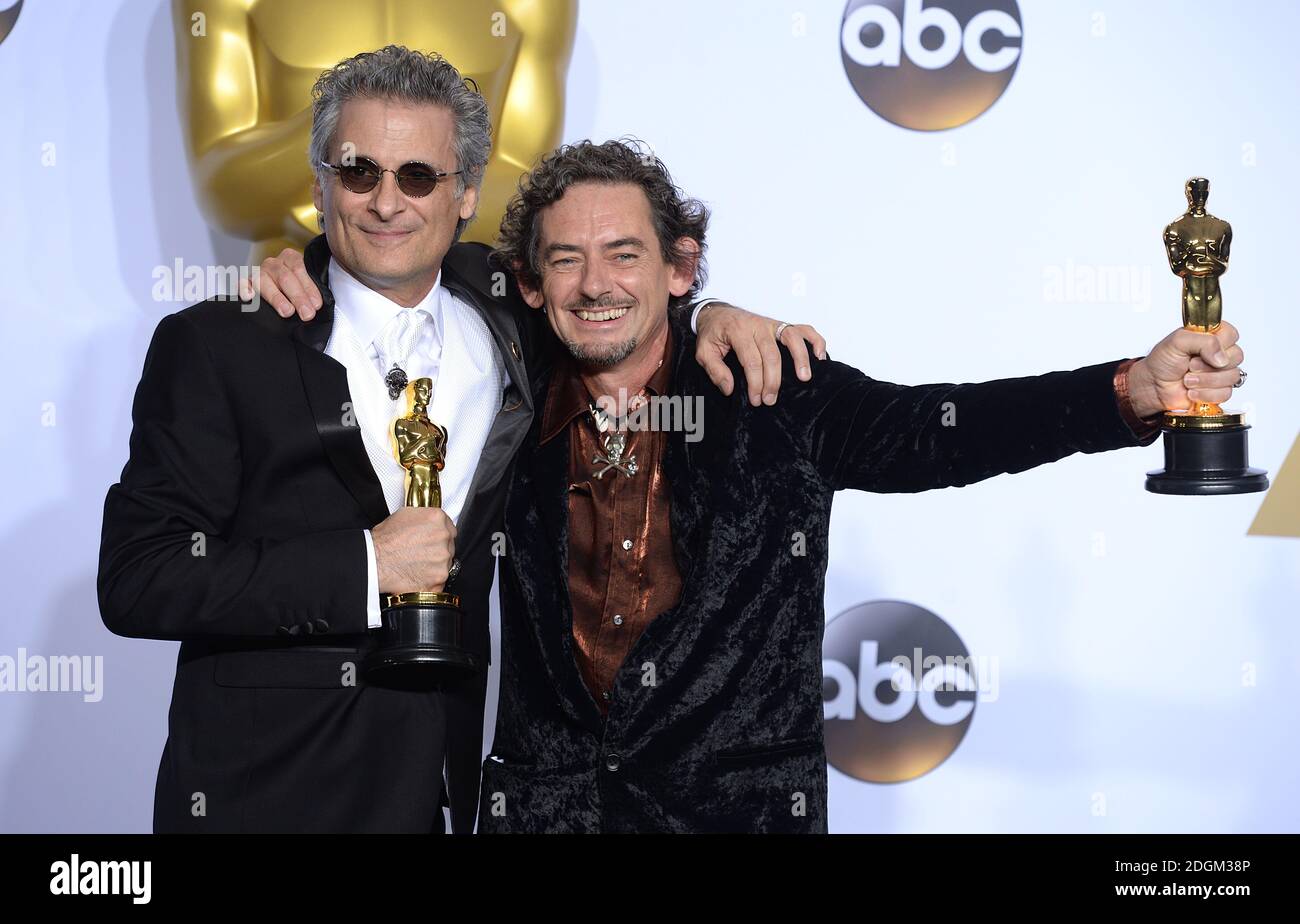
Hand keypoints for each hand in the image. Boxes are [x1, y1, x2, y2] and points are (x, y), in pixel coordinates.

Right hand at [237, 248, 321, 319]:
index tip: (316, 305)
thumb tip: (316, 306)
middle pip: (285, 277)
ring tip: (287, 311)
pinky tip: (249, 297)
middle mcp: (274, 264)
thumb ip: (312, 294)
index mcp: (291, 258)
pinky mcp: (246, 284)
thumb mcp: (309, 287)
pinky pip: (243, 284)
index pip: (300, 269)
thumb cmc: (300, 291)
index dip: (309, 288)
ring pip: (265, 281)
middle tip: (307, 314)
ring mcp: (259, 273)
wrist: (285, 293)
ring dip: (277, 298)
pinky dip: (244, 289)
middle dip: (298, 297)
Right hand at [372, 507, 456, 594]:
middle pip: (449, 546)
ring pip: (445, 564)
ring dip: (435, 566)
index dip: (440, 535)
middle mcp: (444, 538)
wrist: (374, 560)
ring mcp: (443, 560)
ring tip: (416, 565)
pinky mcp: (439, 579)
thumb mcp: (404, 514)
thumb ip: (424, 516)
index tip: (433, 540)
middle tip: (421, 554)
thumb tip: (429, 521)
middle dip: (438, 550)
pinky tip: (418, 576)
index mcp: (437, 519)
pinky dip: (431, 582)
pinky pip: (440, 582)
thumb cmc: (384, 540)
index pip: (449, 528)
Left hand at [694, 303, 827, 405]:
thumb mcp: (703, 352)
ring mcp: (772, 324)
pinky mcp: (781, 325)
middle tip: (770, 399)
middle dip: (773, 381)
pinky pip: (803, 329)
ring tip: (804, 378)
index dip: (755, 382)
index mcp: (738, 331)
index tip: (756, 399)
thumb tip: (730, 389)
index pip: (751, 360)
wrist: (717, 313)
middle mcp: (758, 325)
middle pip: (772, 355)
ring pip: (792, 338)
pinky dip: (814, 340)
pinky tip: (819, 356)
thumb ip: (715, 370)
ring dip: (800, 358)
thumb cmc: (713, 334)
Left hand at [1128, 321, 1243, 417]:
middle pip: (1236, 356)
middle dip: (1209, 365)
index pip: (1232, 334)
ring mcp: (1221, 373)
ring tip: (1187, 380)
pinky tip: (1191, 392)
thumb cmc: (1163, 361)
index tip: (1200, 350)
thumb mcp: (1177, 341)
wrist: (1153, 386)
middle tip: (1190, 365)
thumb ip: (1202, 341)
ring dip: (1205, 380)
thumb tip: (1221, 357)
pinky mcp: (1219, 390)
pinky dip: (1205, 394)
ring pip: (1232, 376)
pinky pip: (1226, 393)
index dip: (1220, 344)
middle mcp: (1219, 353)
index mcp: (1212, 336)